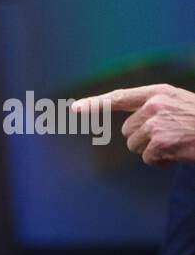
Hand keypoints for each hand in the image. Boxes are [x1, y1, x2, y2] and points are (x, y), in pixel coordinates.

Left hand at [71, 84, 194, 165]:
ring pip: (136, 146)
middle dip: (144, 139)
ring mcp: (156, 123)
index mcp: (157, 92)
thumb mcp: (179, 104)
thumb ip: (155, 108)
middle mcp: (153, 104)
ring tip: (176, 145)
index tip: (75, 109)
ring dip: (153, 151)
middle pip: (128, 131)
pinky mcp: (160, 142)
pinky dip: (161, 162)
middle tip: (170, 138)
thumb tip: (132, 128)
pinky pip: (149, 159)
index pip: (119, 97)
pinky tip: (178, 155)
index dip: (95, 104)